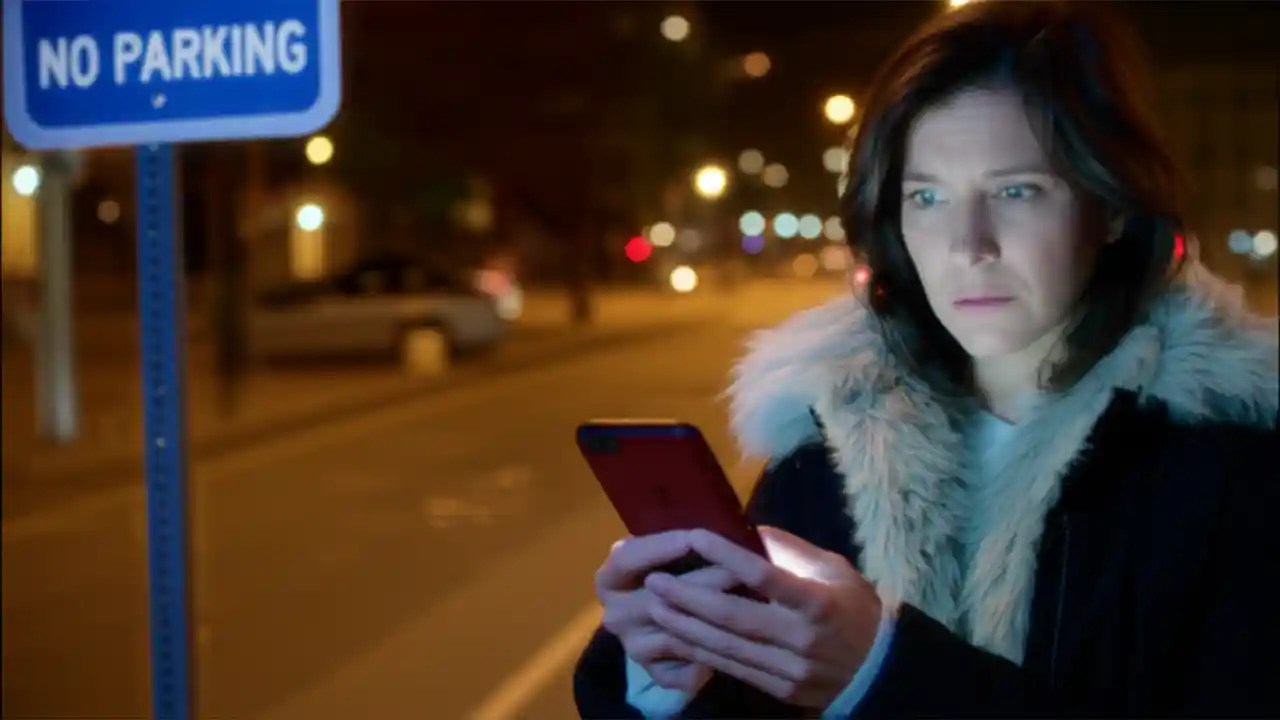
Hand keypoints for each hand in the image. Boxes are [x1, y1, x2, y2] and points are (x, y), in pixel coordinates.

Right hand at [594, 530, 739, 693]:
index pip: (626, 560)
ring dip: (714, 616)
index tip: (695, 537)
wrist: (676, 618)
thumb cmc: (677, 568)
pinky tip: (736, 646)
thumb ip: (680, 541)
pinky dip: (710, 661)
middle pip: (656, 598)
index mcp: (610, 579)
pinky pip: (685, 670)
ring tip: (753, 598)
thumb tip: (722, 527)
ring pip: (677, 632)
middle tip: (741, 568)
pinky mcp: (657, 675)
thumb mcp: (672, 549)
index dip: (660, 548)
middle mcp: (615, 615)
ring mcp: (635, 647)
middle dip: (704, 580)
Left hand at [643, 526, 882, 709]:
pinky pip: (733, 669)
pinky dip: (701, 652)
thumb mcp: (832, 568)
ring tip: (655, 606)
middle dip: (689, 598)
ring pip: (727, 647)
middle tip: (654, 579)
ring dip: (686, 627)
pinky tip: (677, 637)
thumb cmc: (854, 607)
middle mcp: (801, 638)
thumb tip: (745, 528)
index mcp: (817, 602)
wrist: (878, 669)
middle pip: (735, 617)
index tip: (694, 537)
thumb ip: (789, 550)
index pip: (764, 577)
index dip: (726, 556)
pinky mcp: (780, 689)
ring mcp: (789, 669)